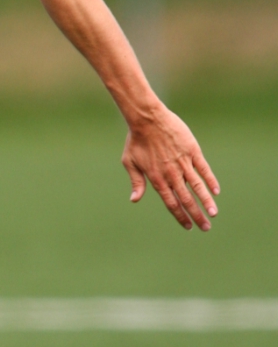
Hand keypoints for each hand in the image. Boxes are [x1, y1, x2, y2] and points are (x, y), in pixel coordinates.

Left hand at [122, 107, 219, 231]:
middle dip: (196, 215)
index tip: (188, 226)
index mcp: (157, 179)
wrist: (147, 118)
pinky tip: (216, 191)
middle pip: (186, 199)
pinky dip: (210, 180)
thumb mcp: (129, 162)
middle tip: (205, 228)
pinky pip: (203, 168)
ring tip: (214, 214)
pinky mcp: (192, 150)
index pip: (171, 203)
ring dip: (206, 201)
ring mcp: (183, 162)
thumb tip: (134, 200)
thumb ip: (136, 182)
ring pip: (197, 186)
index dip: (180, 216)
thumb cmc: (136, 140)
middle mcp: (171, 174)